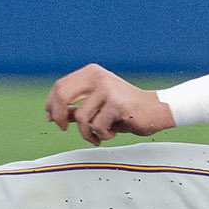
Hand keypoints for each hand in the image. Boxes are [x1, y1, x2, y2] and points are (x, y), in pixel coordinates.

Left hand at [45, 64, 174, 145]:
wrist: (157, 110)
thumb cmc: (126, 109)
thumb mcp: (97, 107)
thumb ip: (77, 108)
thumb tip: (55, 115)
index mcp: (91, 73)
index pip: (60, 86)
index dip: (51, 104)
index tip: (51, 118)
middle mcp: (97, 76)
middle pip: (62, 95)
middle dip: (59, 116)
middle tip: (64, 128)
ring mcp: (107, 89)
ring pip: (80, 117)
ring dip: (86, 132)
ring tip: (98, 135)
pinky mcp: (116, 103)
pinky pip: (97, 126)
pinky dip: (102, 135)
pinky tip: (111, 132)